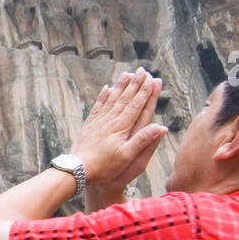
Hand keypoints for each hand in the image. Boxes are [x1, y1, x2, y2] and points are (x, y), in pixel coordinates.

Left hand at [70, 67, 166, 189]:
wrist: (77, 169)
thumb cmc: (104, 167)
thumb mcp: (127, 157)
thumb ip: (143, 140)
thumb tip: (160, 127)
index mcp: (121, 127)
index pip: (136, 105)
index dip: (145, 92)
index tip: (153, 79)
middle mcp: (110, 120)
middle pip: (125, 98)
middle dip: (135, 84)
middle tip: (143, 70)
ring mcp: (99, 121)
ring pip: (112, 99)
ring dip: (121, 85)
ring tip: (128, 74)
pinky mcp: (89, 125)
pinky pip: (98, 106)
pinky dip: (104, 96)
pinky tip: (107, 88)